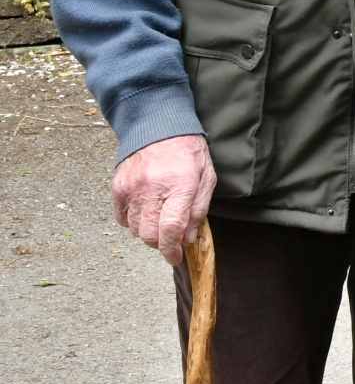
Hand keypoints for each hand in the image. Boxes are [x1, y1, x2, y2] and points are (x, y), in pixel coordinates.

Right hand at [112, 134, 215, 265]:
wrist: (159, 126)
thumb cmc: (188, 152)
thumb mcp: (207, 177)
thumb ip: (198, 210)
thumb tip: (188, 239)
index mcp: (180, 186)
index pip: (170, 229)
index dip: (172, 250)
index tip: (175, 258)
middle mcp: (152, 189)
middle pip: (149, 234)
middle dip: (161, 244)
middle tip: (170, 240)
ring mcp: (131, 188)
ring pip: (135, 229)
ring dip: (148, 233)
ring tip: (159, 220)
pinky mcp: (118, 187)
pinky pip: (122, 218)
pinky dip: (133, 222)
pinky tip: (145, 212)